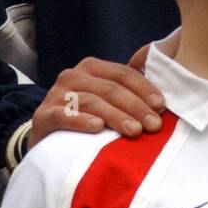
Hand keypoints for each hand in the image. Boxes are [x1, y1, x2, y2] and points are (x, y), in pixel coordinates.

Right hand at [28, 40, 174, 148]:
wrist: (48, 139)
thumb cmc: (85, 118)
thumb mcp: (106, 102)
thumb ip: (129, 94)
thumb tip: (164, 98)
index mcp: (91, 68)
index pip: (122, 73)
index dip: (144, 88)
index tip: (161, 106)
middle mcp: (72, 76)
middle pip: (110, 88)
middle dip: (135, 106)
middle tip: (154, 125)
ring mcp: (56, 95)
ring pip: (91, 101)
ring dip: (115, 116)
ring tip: (134, 130)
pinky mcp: (43, 116)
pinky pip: (63, 115)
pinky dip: (81, 120)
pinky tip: (97, 128)